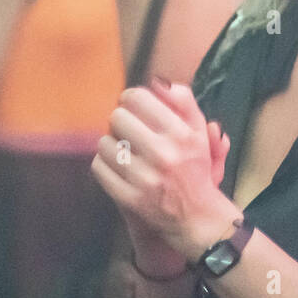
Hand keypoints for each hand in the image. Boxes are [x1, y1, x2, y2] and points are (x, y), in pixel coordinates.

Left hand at [92, 78, 241, 265]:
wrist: (196, 217)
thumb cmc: (194, 167)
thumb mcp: (198, 131)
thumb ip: (183, 101)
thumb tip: (158, 81)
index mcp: (181, 134)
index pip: (137, 97)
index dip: (129, 98)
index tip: (132, 106)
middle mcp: (164, 154)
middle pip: (117, 117)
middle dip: (120, 121)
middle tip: (127, 130)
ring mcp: (145, 179)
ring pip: (104, 143)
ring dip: (110, 144)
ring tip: (122, 150)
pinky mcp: (130, 199)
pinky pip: (99, 168)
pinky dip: (104, 164)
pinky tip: (116, 166)